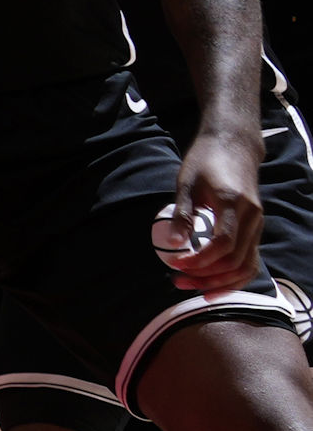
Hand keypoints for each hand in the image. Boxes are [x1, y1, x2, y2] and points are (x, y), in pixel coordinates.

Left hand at [154, 132, 261, 293]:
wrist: (233, 145)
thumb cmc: (205, 161)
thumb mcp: (186, 183)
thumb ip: (182, 214)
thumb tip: (173, 244)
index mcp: (233, 204)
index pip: (223, 244)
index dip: (199, 260)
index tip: (176, 264)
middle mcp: (252, 217)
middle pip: (235, 260)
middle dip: (205, 276)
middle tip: (177, 280)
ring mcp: (257, 224)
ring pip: (246, 265)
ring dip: (219, 281)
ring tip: (191, 285)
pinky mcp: (256, 228)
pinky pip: (251, 261)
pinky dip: (234, 277)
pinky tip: (213, 284)